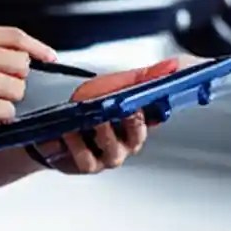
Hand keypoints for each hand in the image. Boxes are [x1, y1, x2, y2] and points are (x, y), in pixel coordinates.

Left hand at [31, 57, 180, 174]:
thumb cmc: (90, 107)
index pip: (157, 116)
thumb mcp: (115, 85)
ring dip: (104, 132)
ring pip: (114, 149)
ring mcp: (109, 156)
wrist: (57, 126)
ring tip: (95, 119)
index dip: (160, 107)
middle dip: (133, 120)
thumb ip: (143, 77)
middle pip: (138, 135)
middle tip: (126, 107)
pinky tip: (71, 132)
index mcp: (138, 123)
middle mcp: (127, 143)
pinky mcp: (88, 165)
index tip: (160, 95)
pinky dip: (78, 144)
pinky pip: (86, 159)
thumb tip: (173, 65)